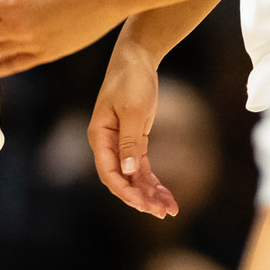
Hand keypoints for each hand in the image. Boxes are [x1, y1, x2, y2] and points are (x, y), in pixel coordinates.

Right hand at [88, 45, 176, 216]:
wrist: (137, 58)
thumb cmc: (131, 79)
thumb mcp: (133, 110)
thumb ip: (129, 142)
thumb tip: (127, 173)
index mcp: (99, 136)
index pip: (109, 172)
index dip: (125, 191)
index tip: (144, 204)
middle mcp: (106, 144)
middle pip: (121, 180)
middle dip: (141, 198)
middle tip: (162, 212)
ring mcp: (120, 143)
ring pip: (133, 177)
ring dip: (149, 193)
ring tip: (169, 209)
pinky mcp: (134, 140)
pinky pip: (141, 168)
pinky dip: (153, 181)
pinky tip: (166, 195)